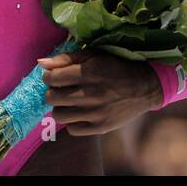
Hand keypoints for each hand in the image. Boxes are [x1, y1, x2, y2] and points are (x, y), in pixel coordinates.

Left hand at [40, 48, 163, 135]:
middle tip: (61, 89)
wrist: (146, 87)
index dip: (49, 77)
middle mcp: (92, 94)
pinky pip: (72, 130)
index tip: (55, 77)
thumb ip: (65, 59)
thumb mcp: (93, 55)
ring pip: (59, 115)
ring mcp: (97, 113)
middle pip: (51, 98)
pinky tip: (79, 113)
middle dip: (52, 92)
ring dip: (60, 107)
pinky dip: (72, 122)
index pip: (51, 78)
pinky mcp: (102, 127)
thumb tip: (40, 63)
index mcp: (88, 73)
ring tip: (68, 102)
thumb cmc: (115, 67)